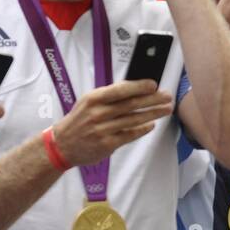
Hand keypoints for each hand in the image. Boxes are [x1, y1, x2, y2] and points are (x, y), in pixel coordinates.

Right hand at [50, 81, 174, 166]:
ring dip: (152, 114)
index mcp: (94, 98)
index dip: (139, 87)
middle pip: (131, 104)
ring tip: (166, 109)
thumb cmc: (79, 120)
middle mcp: (98, 113)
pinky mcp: (107, 144)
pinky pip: (129, 135)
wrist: (62, 144)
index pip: (120, 90)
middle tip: (167, 97)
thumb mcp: (88, 102)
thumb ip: (109, 96)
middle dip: (153, 100)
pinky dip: (142, 129)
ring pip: (133, 119)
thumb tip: (135, 87)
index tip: (154, 85)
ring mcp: (103, 129)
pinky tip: (152, 125)